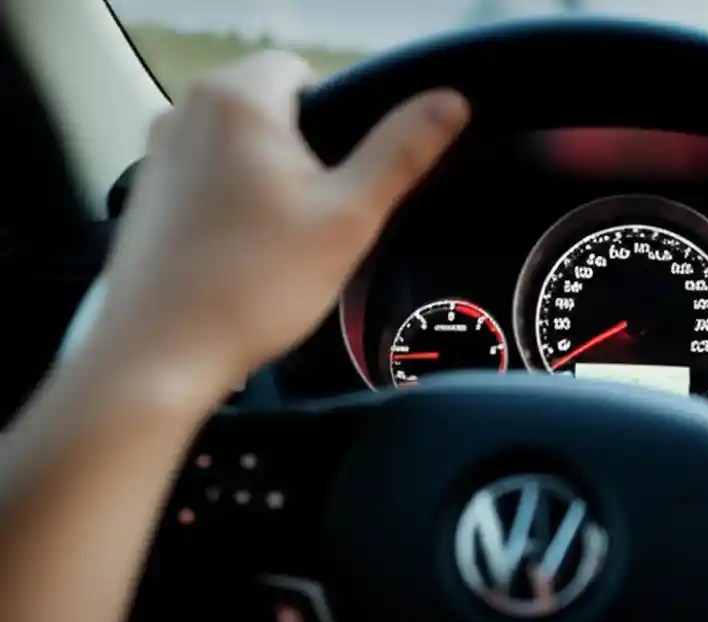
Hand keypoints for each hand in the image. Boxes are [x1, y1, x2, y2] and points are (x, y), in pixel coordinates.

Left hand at [84, 51, 468, 405]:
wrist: (161, 354)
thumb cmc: (252, 287)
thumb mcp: (349, 218)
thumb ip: (402, 152)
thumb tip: (449, 103)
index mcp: (238, 99)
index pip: (307, 72)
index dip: (337, 123)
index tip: (340, 180)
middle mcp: (187, 109)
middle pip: (273, 107)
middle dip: (303, 153)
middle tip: (312, 218)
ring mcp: (159, 150)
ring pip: (242, 144)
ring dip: (268, 179)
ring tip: (277, 242)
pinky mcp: (148, 191)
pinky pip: (209, 174)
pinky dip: (233, 202)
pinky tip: (242, 254)